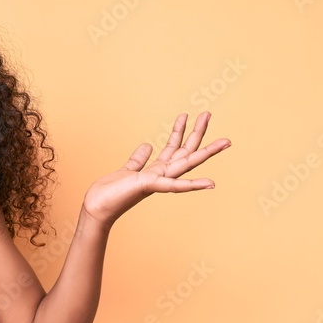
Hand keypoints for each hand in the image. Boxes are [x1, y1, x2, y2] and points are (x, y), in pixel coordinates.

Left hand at [81, 111, 230, 227]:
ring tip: (225, 142)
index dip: (181, 132)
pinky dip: (192, 185)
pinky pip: (174, 185)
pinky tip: (209, 184)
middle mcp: (160, 175)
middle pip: (184, 151)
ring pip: (186, 164)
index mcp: (155, 171)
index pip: (173, 148)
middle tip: (209, 112)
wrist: (97, 210)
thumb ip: (139, 160)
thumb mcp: (127, 171)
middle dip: (197, 132)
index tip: (189, 115)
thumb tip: (147, 145)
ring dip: (206, 152)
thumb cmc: (110, 193)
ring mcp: (158, 181)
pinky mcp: (150, 186)